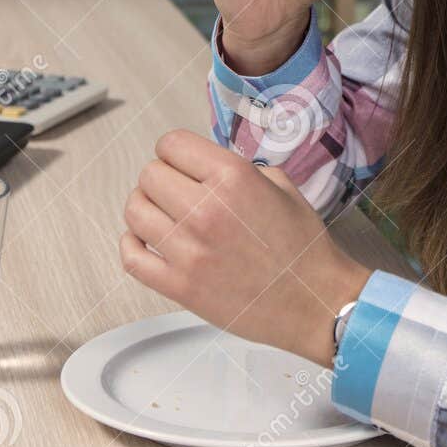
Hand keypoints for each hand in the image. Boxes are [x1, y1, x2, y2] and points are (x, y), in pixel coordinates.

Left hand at [120, 130, 370, 366]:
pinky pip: (132, 257)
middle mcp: (206, 210)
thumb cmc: (303, 249)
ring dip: (145, 207)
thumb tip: (208, 167)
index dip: (174, 151)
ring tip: (162, 214)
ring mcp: (189, 250)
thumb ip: (241, 169)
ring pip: (134, 211)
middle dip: (161, 177)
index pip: (172, 144)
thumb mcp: (282, 187)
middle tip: (175, 189)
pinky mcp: (179, 286)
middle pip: (149, 175)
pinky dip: (132, 244)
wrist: (314, 302)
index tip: (180, 161)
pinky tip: (147, 240)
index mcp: (233, 178)